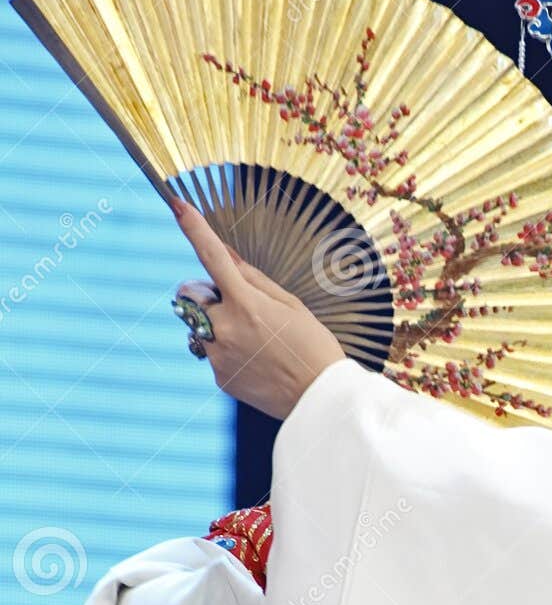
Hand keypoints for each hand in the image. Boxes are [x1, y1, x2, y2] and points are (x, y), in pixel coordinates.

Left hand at [169, 193, 347, 420]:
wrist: (320, 399)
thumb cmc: (314, 346)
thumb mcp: (292, 306)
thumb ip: (254, 280)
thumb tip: (226, 256)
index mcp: (247, 304)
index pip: (214, 258)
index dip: (194, 229)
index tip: (178, 205)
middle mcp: (224, 328)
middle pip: (191, 296)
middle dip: (206, 295)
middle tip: (241, 308)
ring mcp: (218, 355)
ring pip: (200, 326)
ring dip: (218, 326)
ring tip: (257, 344)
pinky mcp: (219, 376)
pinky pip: (212, 353)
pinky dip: (228, 352)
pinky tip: (258, 362)